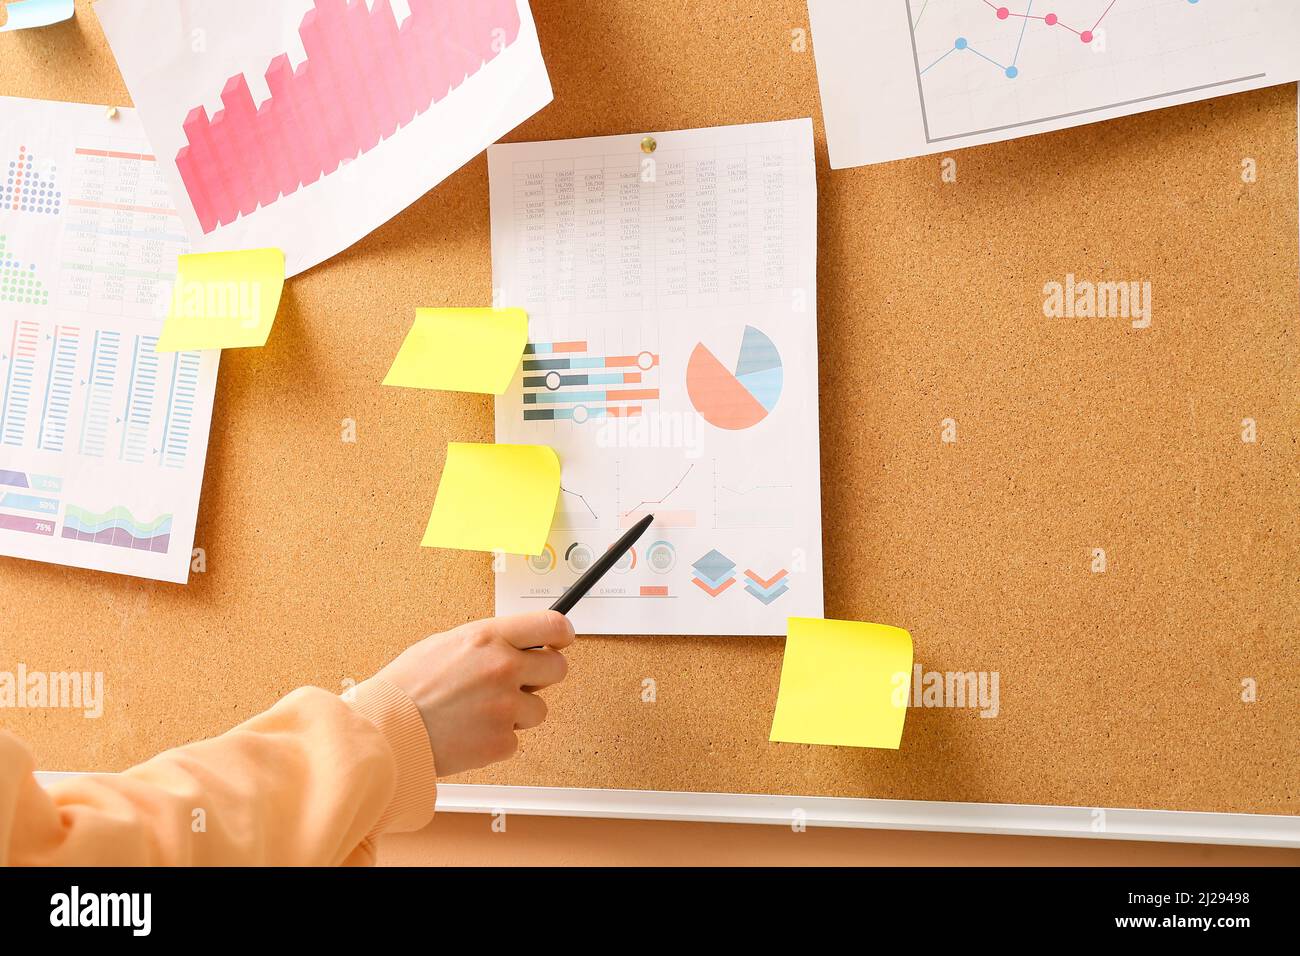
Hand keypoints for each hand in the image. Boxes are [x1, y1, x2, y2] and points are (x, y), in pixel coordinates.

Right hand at [376, 610, 573, 777]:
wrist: (387, 731)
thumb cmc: (405, 688)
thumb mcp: (444, 643)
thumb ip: (487, 642)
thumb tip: (514, 643)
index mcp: (489, 638)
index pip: (552, 625)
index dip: (562, 633)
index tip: (562, 639)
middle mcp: (503, 669)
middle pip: (558, 668)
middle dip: (542, 677)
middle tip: (520, 683)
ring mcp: (505, 707)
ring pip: (539, 709)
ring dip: (518, 713)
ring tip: (481, 712)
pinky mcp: (502, 741)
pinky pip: (516, 739)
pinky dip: (498, 739)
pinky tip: (471, 731)